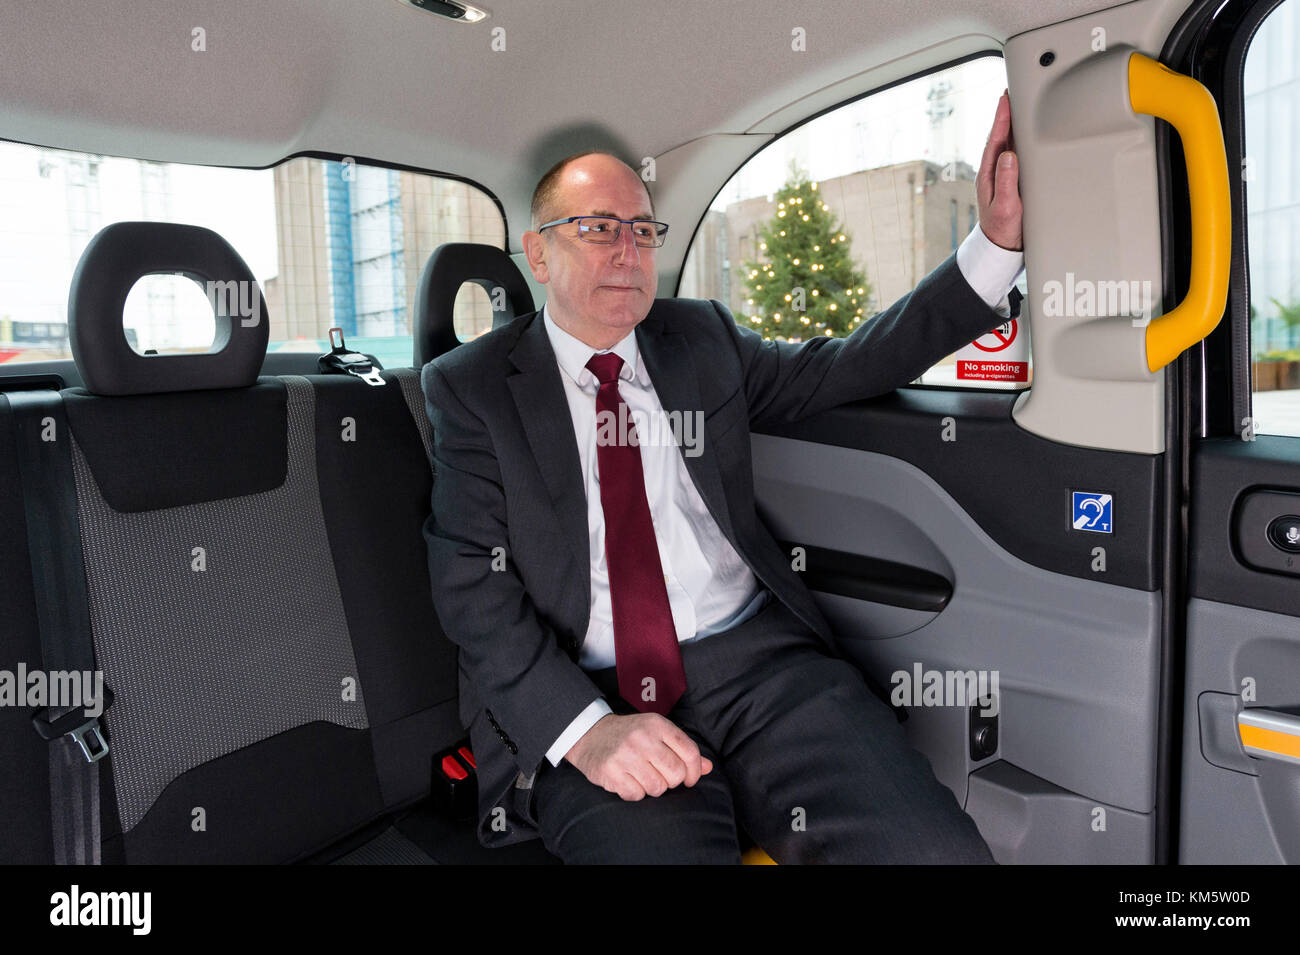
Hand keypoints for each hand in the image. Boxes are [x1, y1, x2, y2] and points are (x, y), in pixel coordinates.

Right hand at [564, 712, 712, 799]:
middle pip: (675, 774)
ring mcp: (625, 755)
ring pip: (657, 788)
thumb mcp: (657, 733)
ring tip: (642, 776)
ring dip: (652, 787)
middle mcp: (642, 738)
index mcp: (657, 724)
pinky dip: (635, 793)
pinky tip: (628, 781)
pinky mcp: (611, 772)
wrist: (590, 734)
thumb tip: (707, 768)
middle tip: (660, 775)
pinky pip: (637, 795)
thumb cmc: (630, 736)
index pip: (690, 753)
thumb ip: (682, 749)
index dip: (694, 772)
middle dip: (671, 781)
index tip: (688, 778)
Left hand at [976, 89, 1021, 251]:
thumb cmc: (1003, 230)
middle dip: (1007, 114)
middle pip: (1001, 136)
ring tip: (1020, 103)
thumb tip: (1008, 155)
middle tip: (1013, 90)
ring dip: (1014, 123)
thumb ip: (1005, 182)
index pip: (995, 140)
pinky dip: (1021, 139)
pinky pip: (1017, 153)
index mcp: (989, 175)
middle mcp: (994, 171)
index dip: (1000, 118)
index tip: (1005, 98)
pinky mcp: (1012, 180)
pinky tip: (1027, 130)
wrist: (1003, 247)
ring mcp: (1003, 175)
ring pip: (1009, 143)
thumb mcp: (1005, 207)